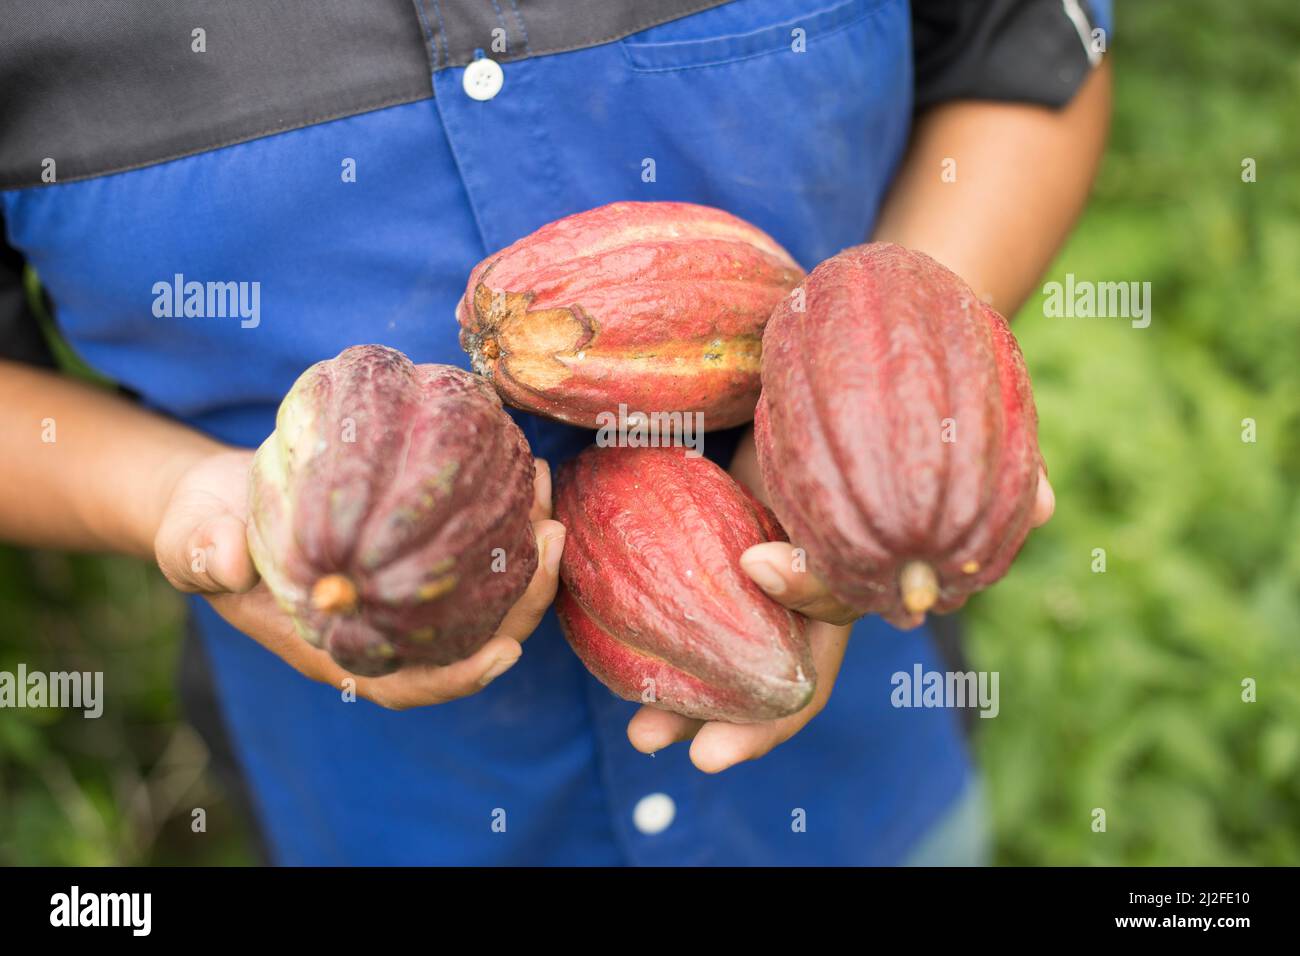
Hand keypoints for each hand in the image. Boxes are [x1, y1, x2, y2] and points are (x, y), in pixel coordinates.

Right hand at [153, 448, 564, 708]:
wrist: (221, 499)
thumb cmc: (205, 526)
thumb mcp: (191, 537)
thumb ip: (200, 552)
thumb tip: (222, 561)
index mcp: (338, 643)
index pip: (408, 681)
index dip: (459, 676)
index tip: (506, 652)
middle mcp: (383, 623)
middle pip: (468, 633)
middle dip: (520, 599)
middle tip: (551, 538)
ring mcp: (402, 586)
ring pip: (481, 586)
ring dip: (523, 548)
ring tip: (546, 491)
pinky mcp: (413, 547)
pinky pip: (471, 543)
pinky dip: (501, 513)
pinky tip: (522, 467)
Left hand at [627, 429, 1053, 771]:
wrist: (863, 363)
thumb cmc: (915, 403)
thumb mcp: (957, 432)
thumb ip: (1001, 470)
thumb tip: (1042, 502)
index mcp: (867, 572)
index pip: (838, 605)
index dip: (804, 593)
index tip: (758, 564)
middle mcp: (818, 589)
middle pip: (781, 674)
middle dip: (737, 719)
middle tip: (680, 746)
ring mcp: (773, 573)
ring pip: (734, 658)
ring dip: (687, 698)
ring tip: (638, 727)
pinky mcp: (733, 538)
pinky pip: (699, 604)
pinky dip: (665, 635)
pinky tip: (618, 658)